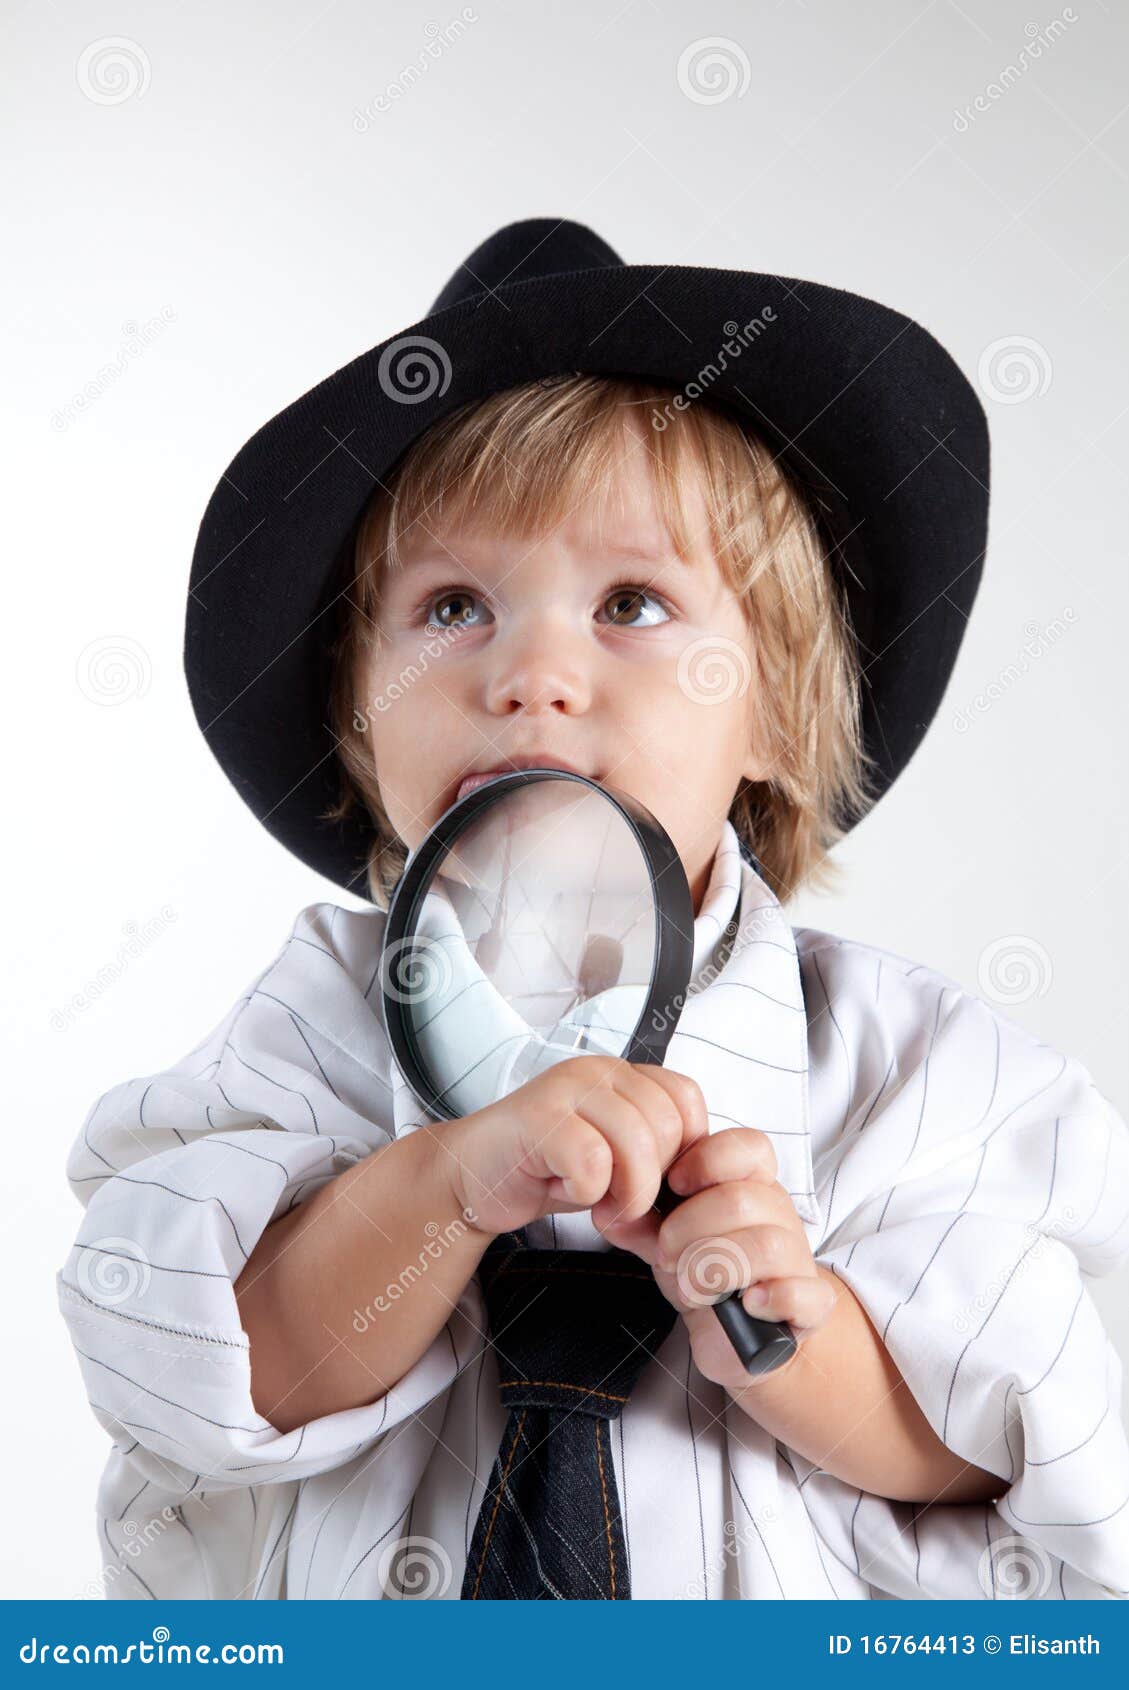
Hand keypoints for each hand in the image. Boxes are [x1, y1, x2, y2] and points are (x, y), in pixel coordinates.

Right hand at [448, 1055, 708, 1238]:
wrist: (472, 1179)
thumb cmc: (544, 1171)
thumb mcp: (614, 1166)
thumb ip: (656, 1169)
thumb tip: (697, 1204)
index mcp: (623, 1076)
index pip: (687, 1100)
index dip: (681, 1154)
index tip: (653, 1184)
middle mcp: (599, 1071)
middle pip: (668, 1127)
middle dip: (651, 1184)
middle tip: (618, 1206)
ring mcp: (567, 1088)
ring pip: (636, 1143)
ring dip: (623, 1195)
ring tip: (595, 1203)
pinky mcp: (538, 1117)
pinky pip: (591, 1161)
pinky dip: (584, 1192)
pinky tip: (562, 1189)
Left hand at [599, 1125, 837, 1392]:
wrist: (745, 1338)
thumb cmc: (710, 1275)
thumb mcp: (669, 1242)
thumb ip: (639, 1224)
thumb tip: (606, 1210)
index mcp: (750, 1186)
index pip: (749, 1147)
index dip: (707, 1160)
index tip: (673, 1186)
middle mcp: (779, 1216)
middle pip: (741, 1198)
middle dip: (688, 1228)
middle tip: (667, 1254)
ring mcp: (797, 1260)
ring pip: (765, 1244)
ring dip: (713, 1267)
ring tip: (691, 1288)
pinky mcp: (808, 1307)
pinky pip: (804, 1294)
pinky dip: (773, 1297)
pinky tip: (747, 1304)